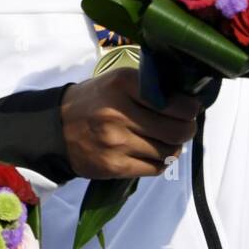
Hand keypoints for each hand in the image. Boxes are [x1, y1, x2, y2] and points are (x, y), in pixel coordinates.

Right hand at [60, 69, 200, 180]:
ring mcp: (117, 142)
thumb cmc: (95, 100)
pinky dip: (160, 162)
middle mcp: (120, 113)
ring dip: (173, 147)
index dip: (190, 108)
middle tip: (185, 127)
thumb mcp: (117, 80)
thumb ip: (148, 86)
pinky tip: (152, 153)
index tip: (191, 108)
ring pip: (168, 151)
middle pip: (176, 131)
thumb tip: (186, 100)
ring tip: (166, 140)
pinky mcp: (115, 167)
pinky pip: (154, 168)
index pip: (174, 103)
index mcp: (123, 85)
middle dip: (187, 130)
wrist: (57, 127)